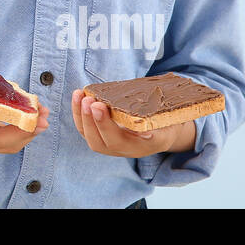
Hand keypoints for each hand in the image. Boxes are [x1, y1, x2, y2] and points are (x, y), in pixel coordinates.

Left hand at [71, 88, 192, 156]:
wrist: (161, 132)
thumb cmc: (164, 124)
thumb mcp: (166, 124)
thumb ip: (154, 125)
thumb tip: (143, 130)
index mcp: (139, 147)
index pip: (117, 141)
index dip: (105, 125)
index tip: (99, 106)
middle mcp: (122, 150)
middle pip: (99, 142)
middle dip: (90, 119)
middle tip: (89, 99)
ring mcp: (109, 145)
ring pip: (89, 136)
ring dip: (81, 115)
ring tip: (80, 95)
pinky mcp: (101, 136)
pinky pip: (85, 129)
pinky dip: (78, 113)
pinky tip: (78, 95)